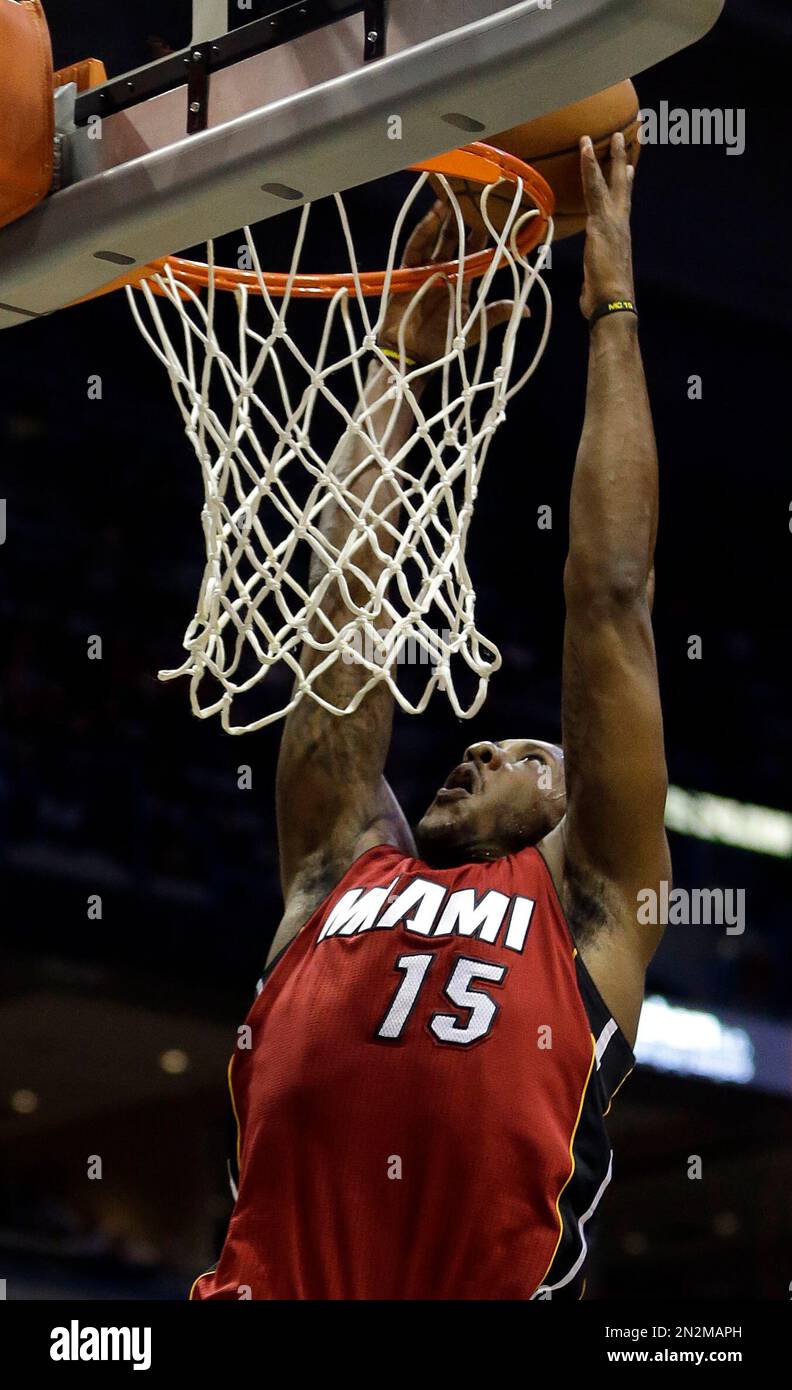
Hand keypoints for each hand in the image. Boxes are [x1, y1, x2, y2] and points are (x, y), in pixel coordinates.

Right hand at [378, 199, 523, 367]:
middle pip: (455, 238)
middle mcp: (444, 270)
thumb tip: (526, 310)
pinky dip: (425, 230)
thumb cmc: (442, 344)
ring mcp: (425, 269)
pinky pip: (416, 247)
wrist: (413, 357)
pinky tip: (435, 213)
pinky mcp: (408, 272)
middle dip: (464, 217)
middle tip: (475, 193)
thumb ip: (497, 313)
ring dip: (446, 217)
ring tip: (456, 195)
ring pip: (437, 237)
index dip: (483, 233)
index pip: (474, 250)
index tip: (495, 213)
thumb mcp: (475, 328)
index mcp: (462, 281)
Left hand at [579, 132, 634, 321]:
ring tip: (604, 133)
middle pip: (622, 184)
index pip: (622, 202)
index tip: (629, 167)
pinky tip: (585, 149)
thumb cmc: (605, 299)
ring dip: (607, 155)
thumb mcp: (598, 279)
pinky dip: (589, 167)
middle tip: (627, 135)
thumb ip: (594, 272)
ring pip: (608, 181)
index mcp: (619, 234)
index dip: (625, 183)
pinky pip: (593, 189)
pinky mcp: (600, 223)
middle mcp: (620, 223)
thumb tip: (590, 286)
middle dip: (624, 159)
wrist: (614, 305)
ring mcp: (612, 221)